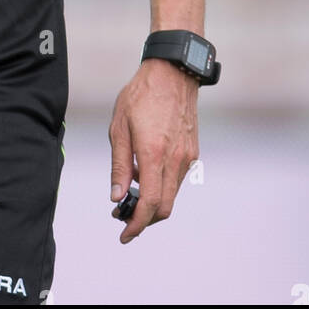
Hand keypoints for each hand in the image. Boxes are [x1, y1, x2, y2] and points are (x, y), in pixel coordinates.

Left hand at [108, 57, 198, 243]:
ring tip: (130, 193)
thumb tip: (116, 196)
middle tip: (123, 217)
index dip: (136, 225)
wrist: (173, 73)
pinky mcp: (192, 152)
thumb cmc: (141, 96)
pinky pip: (177, 180)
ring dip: (152, 203)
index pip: (148, 204)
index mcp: (153, 154)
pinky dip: (162, 187)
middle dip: (144, 220)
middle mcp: (174, 161)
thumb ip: (119, 164)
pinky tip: (145, 174)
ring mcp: (187, 158)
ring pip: (171, 196)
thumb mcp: (119, 127)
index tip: (124, 234)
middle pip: (163, 208)